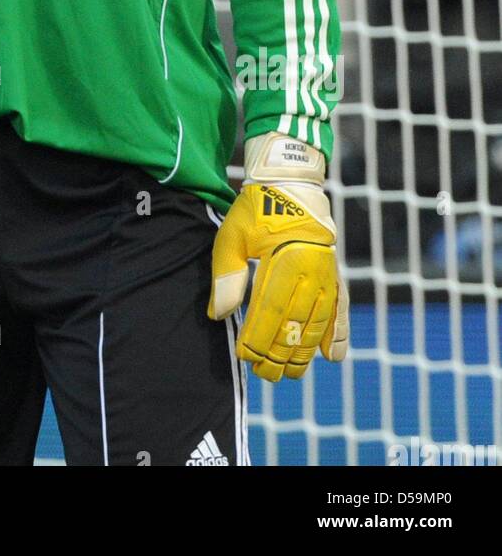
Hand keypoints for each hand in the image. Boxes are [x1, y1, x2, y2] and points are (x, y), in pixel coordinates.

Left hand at [207, 133, 348, 380]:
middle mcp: (311, 271)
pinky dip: (338, 334)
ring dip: (305, 352)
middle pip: (296, 323)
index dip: (258, 338)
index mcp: (284, 260)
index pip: (270, 311)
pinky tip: (334, 357)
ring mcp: (327, 274)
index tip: (245, 357)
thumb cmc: (255, 209)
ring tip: (292, 374)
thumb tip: (219, 314)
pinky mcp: (335, 274)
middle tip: (265, 375)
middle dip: (279, 354)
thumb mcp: (232, 235)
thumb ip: (227, 274)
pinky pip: (340, 309)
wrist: (291, 184)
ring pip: (318, 323)